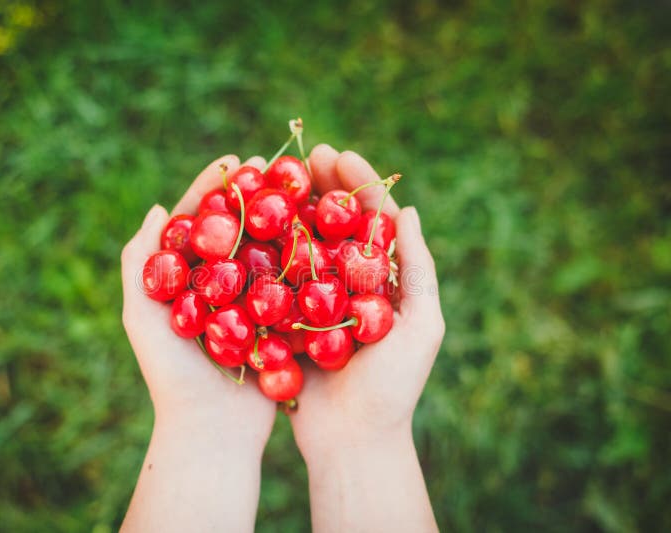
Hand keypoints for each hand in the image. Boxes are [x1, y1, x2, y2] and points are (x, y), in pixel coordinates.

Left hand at [120, 155, 274, 532]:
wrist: (210, 433)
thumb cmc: (172, 377)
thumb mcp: (142, 317)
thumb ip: (139, 264)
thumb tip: (159, 207)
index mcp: (184, 281)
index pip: (197, 223)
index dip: (214, 189)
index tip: (234, 162)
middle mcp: (218, 287)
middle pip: (236, 230)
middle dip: (254, 196)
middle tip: (274, 166)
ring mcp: (249, 305)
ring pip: (267, 251)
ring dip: (282, 220)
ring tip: (301, 189)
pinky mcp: (276, 324)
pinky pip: (290, 284)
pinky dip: (303, 258)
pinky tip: (322, 232)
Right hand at [288, 145, 444, 531]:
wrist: (352, 442)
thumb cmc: (394, 388)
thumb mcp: (422, 328)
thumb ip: (420, 271)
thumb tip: (410, 210)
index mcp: (385, 281)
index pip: (371, 219)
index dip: (356, 184)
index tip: (336, 153)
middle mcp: (348, 284)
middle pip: (333, 223)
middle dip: (320, 186)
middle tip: (303, 155)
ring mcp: (315, 300)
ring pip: (301, 243)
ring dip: (289, 208)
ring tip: (272, 178)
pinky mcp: (287, 320)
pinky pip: (275, 277)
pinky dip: (264, 249)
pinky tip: (248, 224)